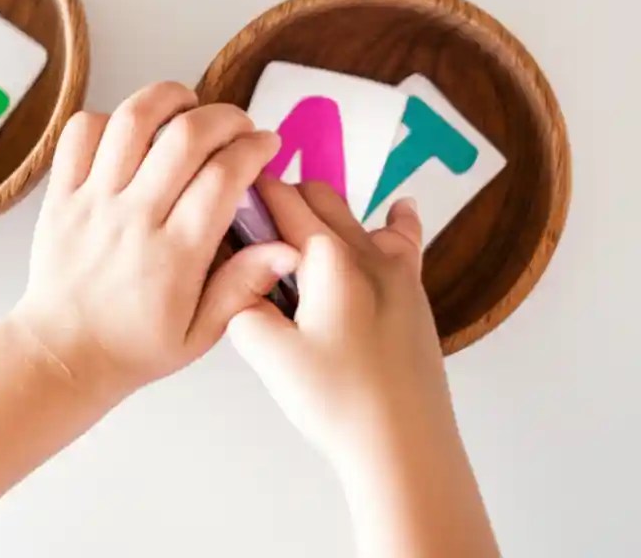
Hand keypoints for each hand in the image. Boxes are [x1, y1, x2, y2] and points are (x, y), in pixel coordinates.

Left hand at [12, 82, 296, 396]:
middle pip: (184, 138)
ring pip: (129, 122)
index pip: (223, 178)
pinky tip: (132, 131)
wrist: (63, 354)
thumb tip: (288, 247)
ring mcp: (92, 203)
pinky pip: (79, 134)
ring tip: (187, 106)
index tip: (266, 145)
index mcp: (174, 255)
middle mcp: (133, 220)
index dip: (253, 149)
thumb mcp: (201, 334)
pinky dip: (107, 118)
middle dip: (223, 117)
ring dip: (166, 100)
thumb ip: (243, 286)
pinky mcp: (61, 196)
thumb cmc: (134, 347)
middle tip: (238, 125)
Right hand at [228, 178, 455, 466]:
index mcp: (329, 259)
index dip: (250, 193)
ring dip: (321, 213)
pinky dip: (393, 220)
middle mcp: (368, 253)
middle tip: (250, 226)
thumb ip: (241, 301)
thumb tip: (239, 278)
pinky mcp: (414, 296)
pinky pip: (404, 240)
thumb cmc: (338, 403)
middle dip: (282, 199)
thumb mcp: (266, 352)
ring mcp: (399, 272)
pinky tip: (396, 209)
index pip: (282, 201)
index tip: (226, 196)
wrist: (404, 447)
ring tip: (294, 238)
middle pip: (320, 197)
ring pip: (355, 215)